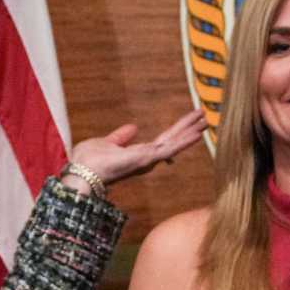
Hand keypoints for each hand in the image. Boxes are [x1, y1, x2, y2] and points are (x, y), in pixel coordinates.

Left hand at [68, 110, 206, 188]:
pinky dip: (185, 140)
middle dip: (188, 128)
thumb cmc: (89, 162)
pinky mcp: (148, 159)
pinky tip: (197, 133)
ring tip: (206, 120)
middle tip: (205, 116)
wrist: (82, 172)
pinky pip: (170, 148)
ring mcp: (149, 159)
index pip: (163, 141)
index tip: (190, 123)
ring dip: (191, 131)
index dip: (177, 131)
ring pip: (175, 143)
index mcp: (138, 154)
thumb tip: (133, 127)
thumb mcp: (106, 143)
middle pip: (172, 139)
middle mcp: (147, 158)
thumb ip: (120, 137)